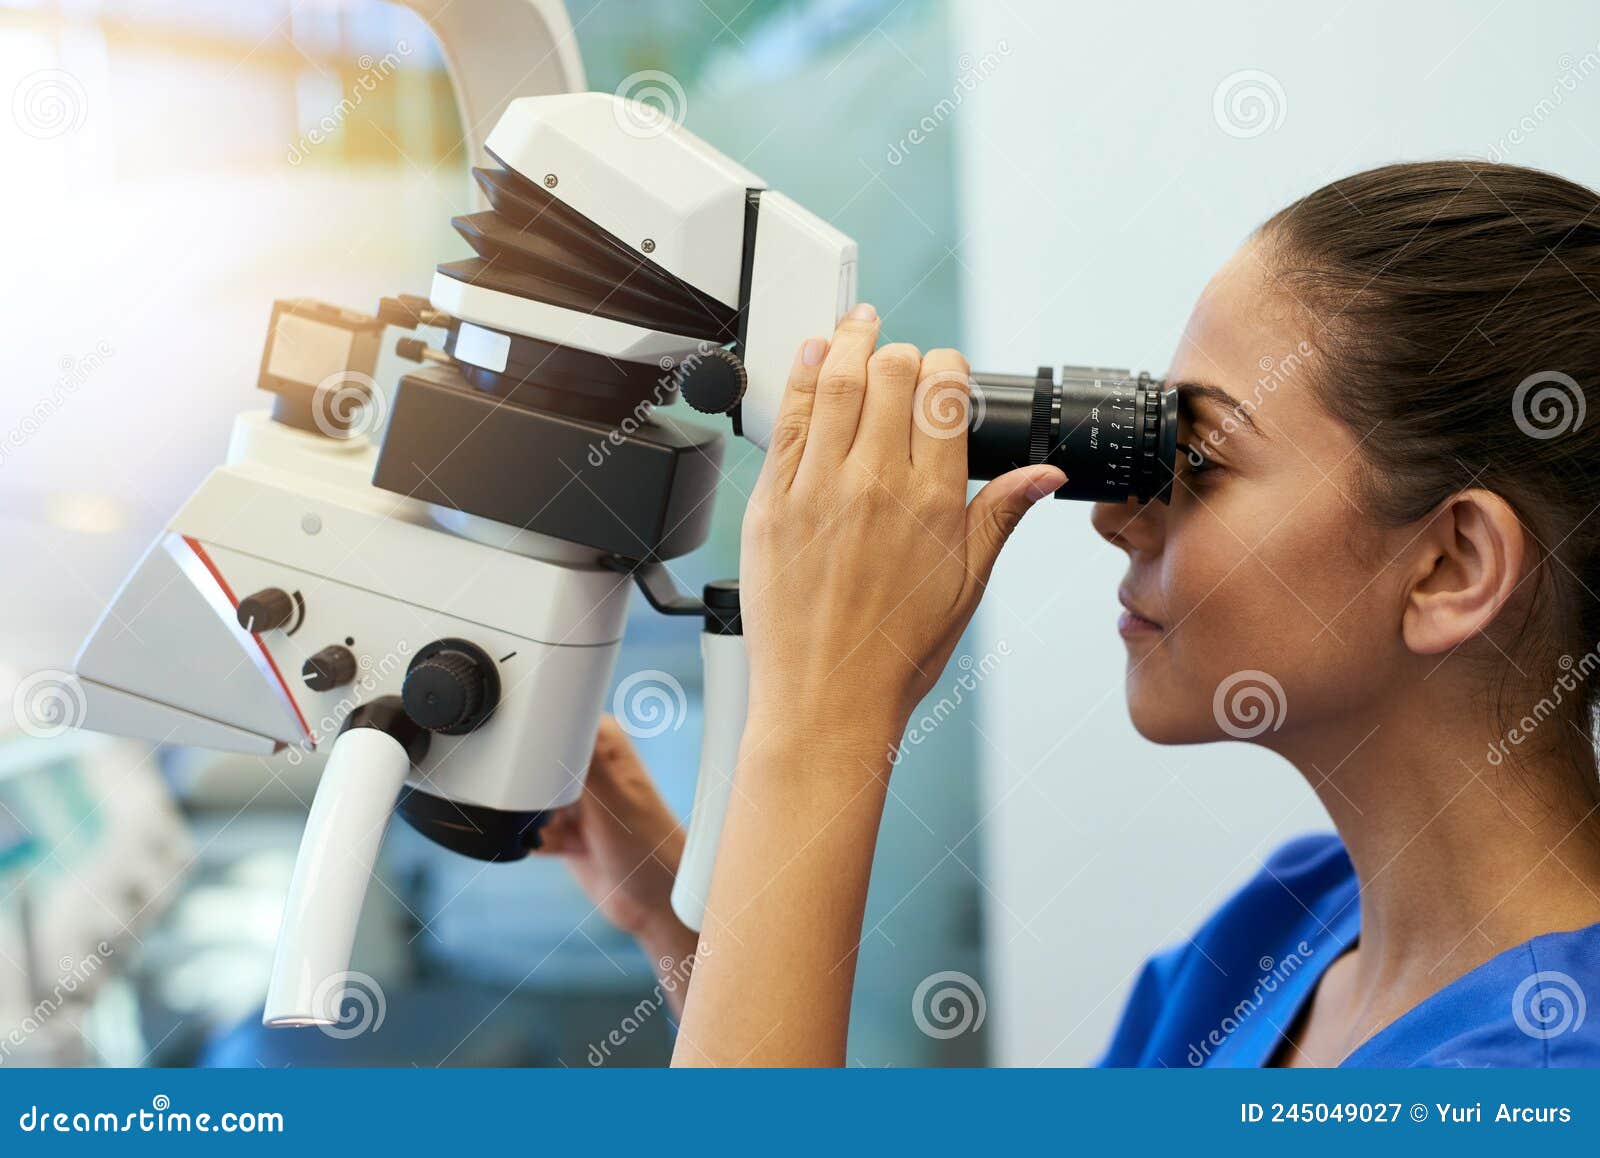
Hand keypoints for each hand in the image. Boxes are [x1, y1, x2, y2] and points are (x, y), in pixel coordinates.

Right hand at [535, 717, 695, 960]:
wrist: (652, 901)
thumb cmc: (649, 847)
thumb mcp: (612, 799)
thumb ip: (582, 761)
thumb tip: (552, 723)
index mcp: (600, 740)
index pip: (550, 721)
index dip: (534, 742)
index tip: (542, 773)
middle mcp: (582, 761)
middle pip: (527, 761)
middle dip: (530, 791)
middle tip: (560, 812)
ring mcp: (568, 793)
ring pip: (521, 796)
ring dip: (532, 819)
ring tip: (568, 833)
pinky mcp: (557, 823)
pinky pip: (523, 825)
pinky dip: (535, 840)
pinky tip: (566, 848)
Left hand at [737, 304, 1064, 744]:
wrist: (825, 702)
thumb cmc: (895, 655)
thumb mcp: (966, 586)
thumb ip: (999, 516)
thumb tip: (1045, 475)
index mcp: (932, 503)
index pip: (944, 397)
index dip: (946, 369)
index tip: (942, 372)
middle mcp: (875, 486)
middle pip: (892, 376)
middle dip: (901, 352)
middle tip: (899, 353)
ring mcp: (817, 491)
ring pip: (838, 384)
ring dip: (850, 342)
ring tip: (857, 324)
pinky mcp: (771, 504)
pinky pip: (788, 421)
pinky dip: (803, 377)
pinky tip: (813, 356)